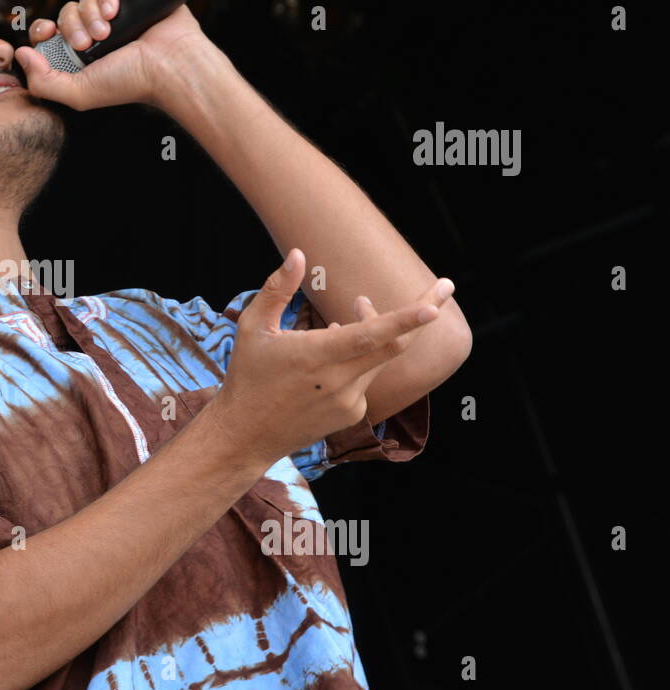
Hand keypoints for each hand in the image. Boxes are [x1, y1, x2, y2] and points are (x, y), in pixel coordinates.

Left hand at [14, 0, 211, 110]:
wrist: (169, 66)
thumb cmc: (130, 83)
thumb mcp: (79, 93)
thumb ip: (44, 82)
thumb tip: (21, 54)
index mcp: (81, 56)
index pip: (50, 34)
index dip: (42, 30)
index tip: (47, 34)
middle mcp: (95, 34)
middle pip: (65, 13)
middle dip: (72, 26)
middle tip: (87, 43)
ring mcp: (114, 16)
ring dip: (90, 13)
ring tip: (107, 31)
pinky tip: (115, 12)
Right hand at [208, 248, 448, 468]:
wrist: (246, 435)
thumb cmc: (246, 376)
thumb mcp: (252, 327)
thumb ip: (277, 289)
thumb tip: (298, 254)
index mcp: (315, 355)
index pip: (371, 337)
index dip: (404, 321)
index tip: (433, 307)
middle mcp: (339, 381)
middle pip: (396, 347)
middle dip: (423, 315)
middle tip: (444, 287)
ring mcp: (349, 401)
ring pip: (380, 358)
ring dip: (379, 330)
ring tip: (359, 305)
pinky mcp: (351, 414)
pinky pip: (367, 377)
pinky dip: (362, 356)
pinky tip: (337, 346)